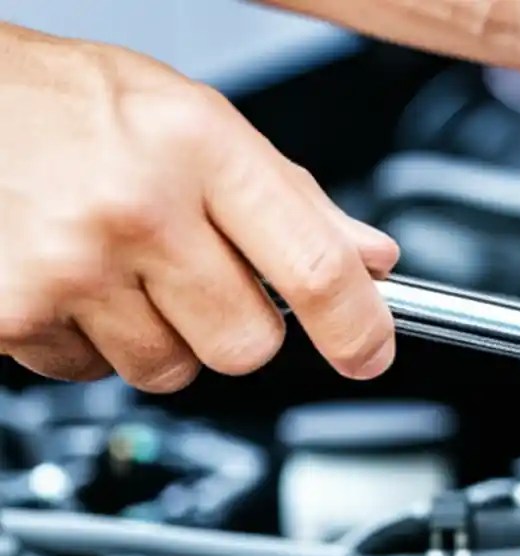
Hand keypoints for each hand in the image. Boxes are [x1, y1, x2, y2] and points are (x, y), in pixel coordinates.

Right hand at [0, 24, 398, 391]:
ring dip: (159, 334)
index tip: (370, 352)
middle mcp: (135, 207)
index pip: (311, 266)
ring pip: (171, 369)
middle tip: (195, 272)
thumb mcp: (193, 119)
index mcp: (196, 147)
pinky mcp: (11, 315)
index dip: (357, 326)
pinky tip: (69, 279)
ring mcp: (69, 266)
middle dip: (237, 325)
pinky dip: (88, 341)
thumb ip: (289, 195)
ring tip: (118, 264)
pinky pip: (91, 374)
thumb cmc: (70, 105)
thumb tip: (370, 257)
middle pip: (248, 343)